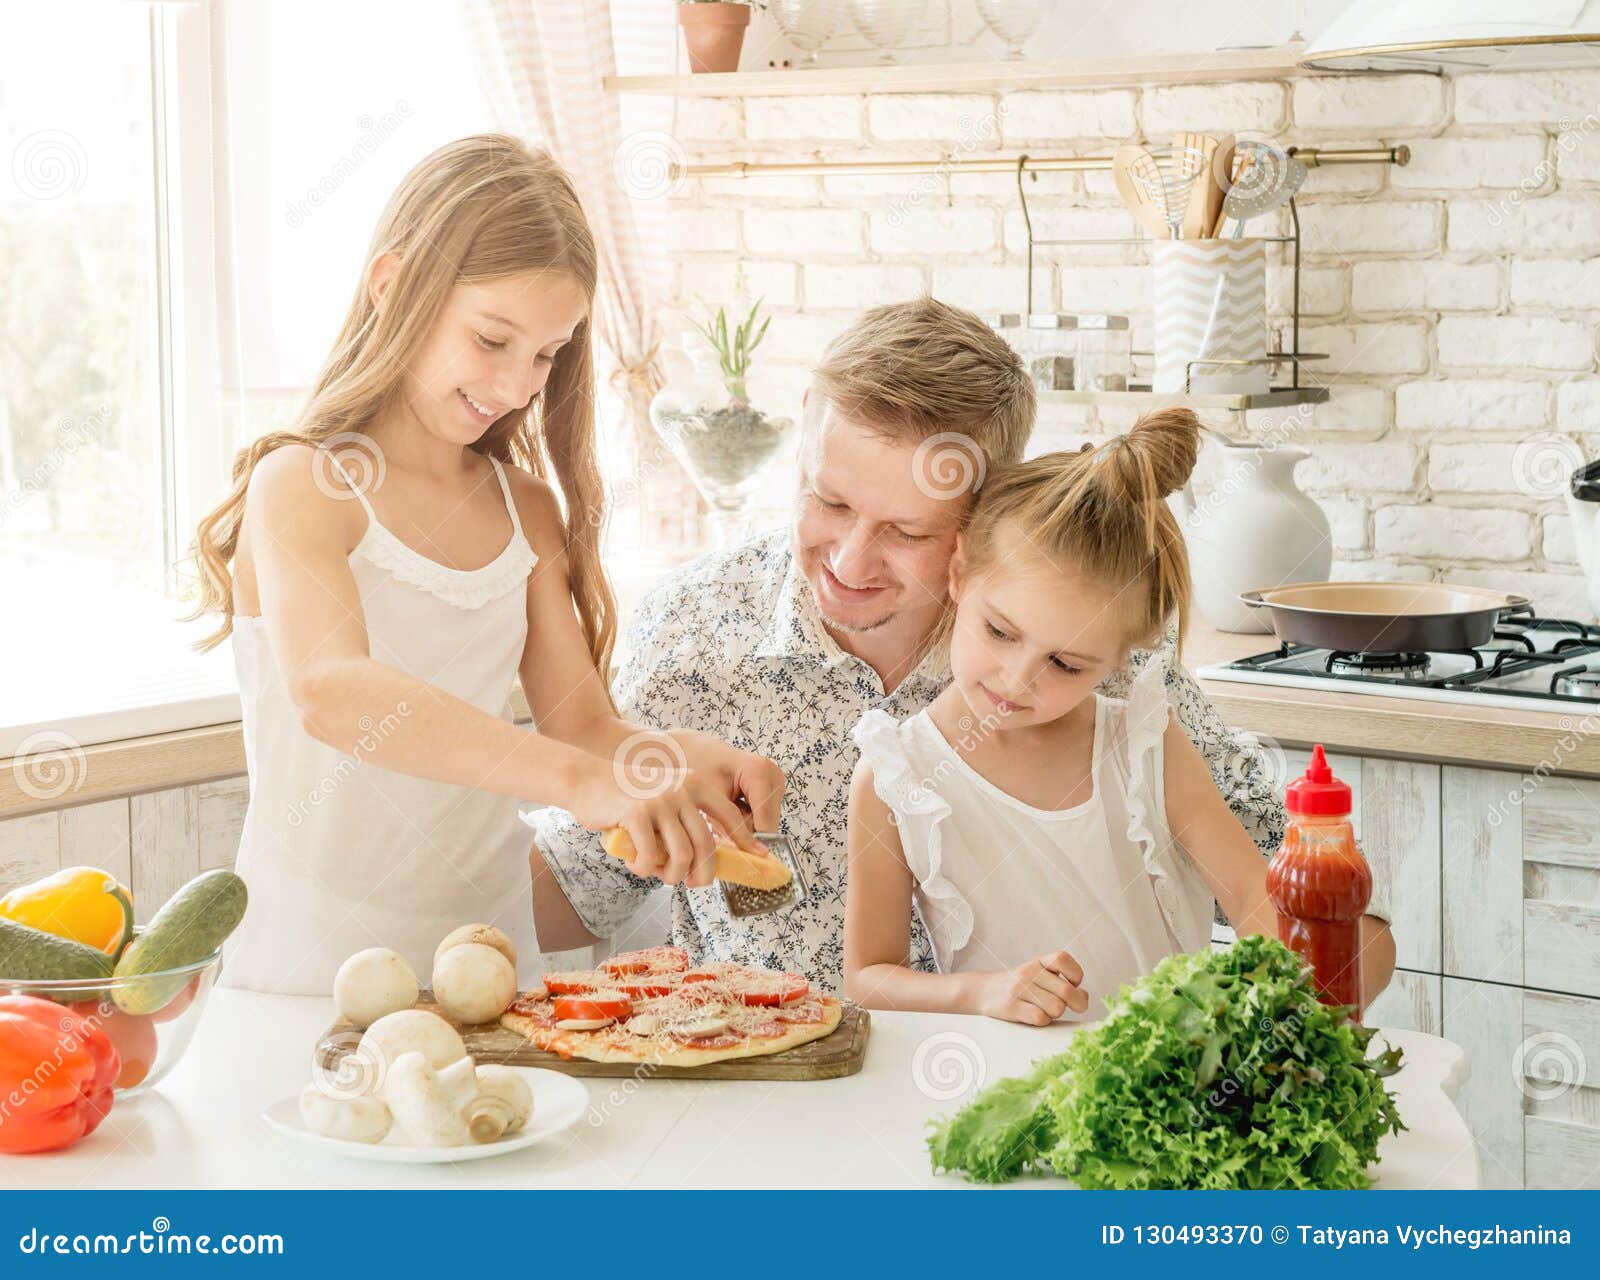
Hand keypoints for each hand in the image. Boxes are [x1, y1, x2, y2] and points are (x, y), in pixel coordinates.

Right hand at [569, 751, 752, 888]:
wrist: (587, 779)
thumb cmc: (628, 796)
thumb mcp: (666, 797)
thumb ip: (686, 819)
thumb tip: (709, 860)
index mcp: (695, 784)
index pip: (731, 817)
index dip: (746, 842)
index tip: (759, 859)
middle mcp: (682, 790)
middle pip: (707, 845)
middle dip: (704, 873)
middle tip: (694, 884)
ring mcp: (660, 801)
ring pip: (682, 856)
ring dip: (672, 876)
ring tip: (661, 875)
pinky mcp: (636, 814)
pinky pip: (651, 857)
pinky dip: (645, 870)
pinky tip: (637, 866)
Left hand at [666, 729, 785, 854]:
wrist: (692, 751)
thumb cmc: (696, 769)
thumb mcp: (708, 799)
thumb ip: (728, 825)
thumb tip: (743, 855)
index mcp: (759, 771)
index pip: (764, 821)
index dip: (750, 842)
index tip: (736, 856)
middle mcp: (773, 775)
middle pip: (767, 823)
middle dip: (744, 833)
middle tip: (719, 831)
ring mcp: (775, 781)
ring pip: (765, 822)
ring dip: (744, 826)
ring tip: (720, 817)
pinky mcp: (772, 788)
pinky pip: (763, 816)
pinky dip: (745, 819)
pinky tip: (728, 811)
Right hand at [979, 951, 1087, 1025]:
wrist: (983, 992)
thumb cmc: (1019, 986)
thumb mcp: (1039, 975)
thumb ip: (1062, 982)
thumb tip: (1084, 996)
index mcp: (1039, 961)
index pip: (1063, 959)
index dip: (1076, 975)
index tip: (1073, 984)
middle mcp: (1029, 972)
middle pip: (1067, 992)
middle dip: (1076, 1004)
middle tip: (1068, 1007)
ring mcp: (1019, 989)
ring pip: (1056, 1008)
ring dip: (1055, 1014)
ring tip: (1044, 1009)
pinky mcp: (1011, 1007)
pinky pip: (1040, 1018)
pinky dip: (1042, 1021)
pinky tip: (1034, 1016)